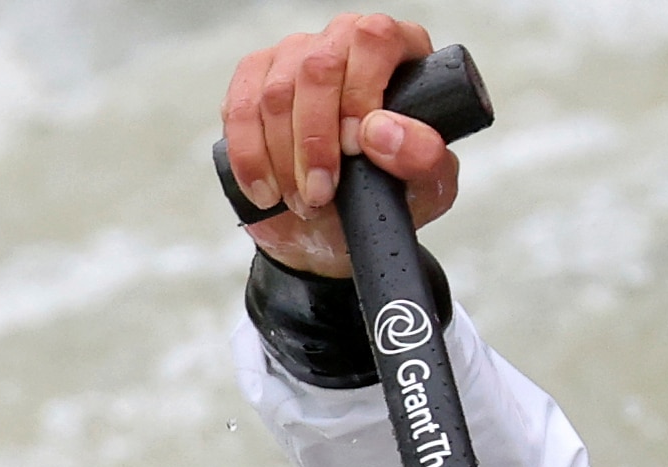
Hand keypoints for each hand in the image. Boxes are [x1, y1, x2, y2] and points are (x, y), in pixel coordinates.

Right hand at [220, 14, 461, 278]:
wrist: (337, 226)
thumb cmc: (389, 195)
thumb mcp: (429, 189)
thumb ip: (424, 159)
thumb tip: (381, 132)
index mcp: (396, 52)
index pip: (374, 40)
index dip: (360, 92)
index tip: (355, 149)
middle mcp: (343, 43)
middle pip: (318, 67)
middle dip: (315, 141)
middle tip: (322, 194)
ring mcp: (295, 56)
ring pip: (276, 93)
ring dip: (284, 159)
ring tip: (303, 202)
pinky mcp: (254, 80)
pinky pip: (238, 108)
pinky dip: (250, 158)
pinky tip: (267, 190)